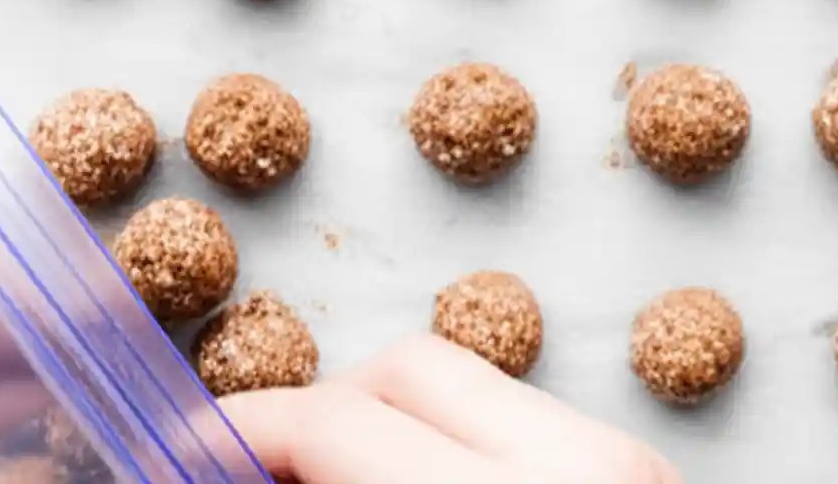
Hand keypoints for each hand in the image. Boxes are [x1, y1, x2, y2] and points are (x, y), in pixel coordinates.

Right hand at [219, 334, 682, 483]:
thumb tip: (252, 472)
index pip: (345, 426)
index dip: (250, 426)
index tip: (196, 445)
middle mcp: (577, 461)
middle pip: (410, 366)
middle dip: (323, 407)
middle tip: (265, 464)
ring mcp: (624, 456)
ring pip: (468, 384)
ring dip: (390, 422)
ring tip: (341, 479)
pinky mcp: (640, 466)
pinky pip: (519, 418)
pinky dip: (453, 443)